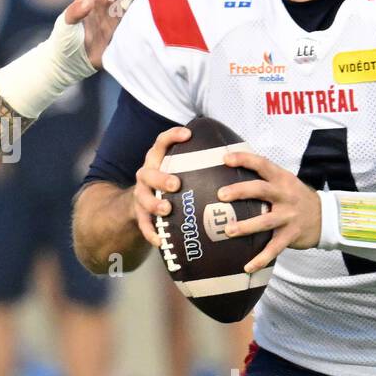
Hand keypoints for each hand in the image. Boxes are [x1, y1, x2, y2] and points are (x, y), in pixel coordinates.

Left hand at [63, 0, 145, 69]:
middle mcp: (110, 3)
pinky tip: (156, 17)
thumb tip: (89, 1)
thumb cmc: (64, 39)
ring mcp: (119, 17)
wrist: (71, 63)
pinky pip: (138, 22)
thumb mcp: (66, 24)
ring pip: (137, 3)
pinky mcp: (125, 31)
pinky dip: (147, 18)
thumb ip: (75, 12)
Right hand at [132, 125, 192, 246]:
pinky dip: (151, 232)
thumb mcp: (178, 170)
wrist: (140, 204)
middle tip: (176, 183)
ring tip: (167, 209)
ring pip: (143, 198)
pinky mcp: (139, 214)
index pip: (161, 143)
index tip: (187, 134)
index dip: (172, 136)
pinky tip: (161, 241)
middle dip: (161, 178)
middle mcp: (145, 175)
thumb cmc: (169, 184)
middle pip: (148, 173)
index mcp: (157, 160)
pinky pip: (143, 225)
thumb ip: (197, 164)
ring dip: (154, 204)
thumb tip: (236, 157)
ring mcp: (140, 195)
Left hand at [215, 150, 321, 272]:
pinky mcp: (291, 235)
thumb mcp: (285, 182)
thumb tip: (230, 175)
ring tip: (228, 231)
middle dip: (241, 191)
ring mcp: (289, 216)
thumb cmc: (296, 197)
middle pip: (262, 190)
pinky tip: (247, 267)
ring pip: (266, 221)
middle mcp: (285, 195)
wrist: (327, 217)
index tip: (225, 159)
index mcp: (282, 179)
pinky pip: (274, 248)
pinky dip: (261, 259)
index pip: (262, 164)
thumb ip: (264, 179)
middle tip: (221, 195)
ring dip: (246, 226)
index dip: (244, 159)